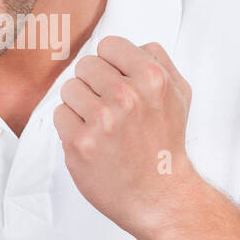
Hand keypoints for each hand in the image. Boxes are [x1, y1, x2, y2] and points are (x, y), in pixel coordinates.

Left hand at [53, 36, 198, 239]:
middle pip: (85, 66)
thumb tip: (130, 44)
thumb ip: (157, 60)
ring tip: (102, 126)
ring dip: (80, 106)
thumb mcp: (179, 94)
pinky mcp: (81, 143)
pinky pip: (59, 115)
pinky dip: (71, 127)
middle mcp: (127, 96)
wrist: (160, 195)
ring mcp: (102, 121)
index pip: (108, 45)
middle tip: (111, 109)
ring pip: (69, 88)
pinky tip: (93, 141)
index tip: (118, 83)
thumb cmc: (166, 143)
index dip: (111, 64)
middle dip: (95, 85)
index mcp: (152, 78)